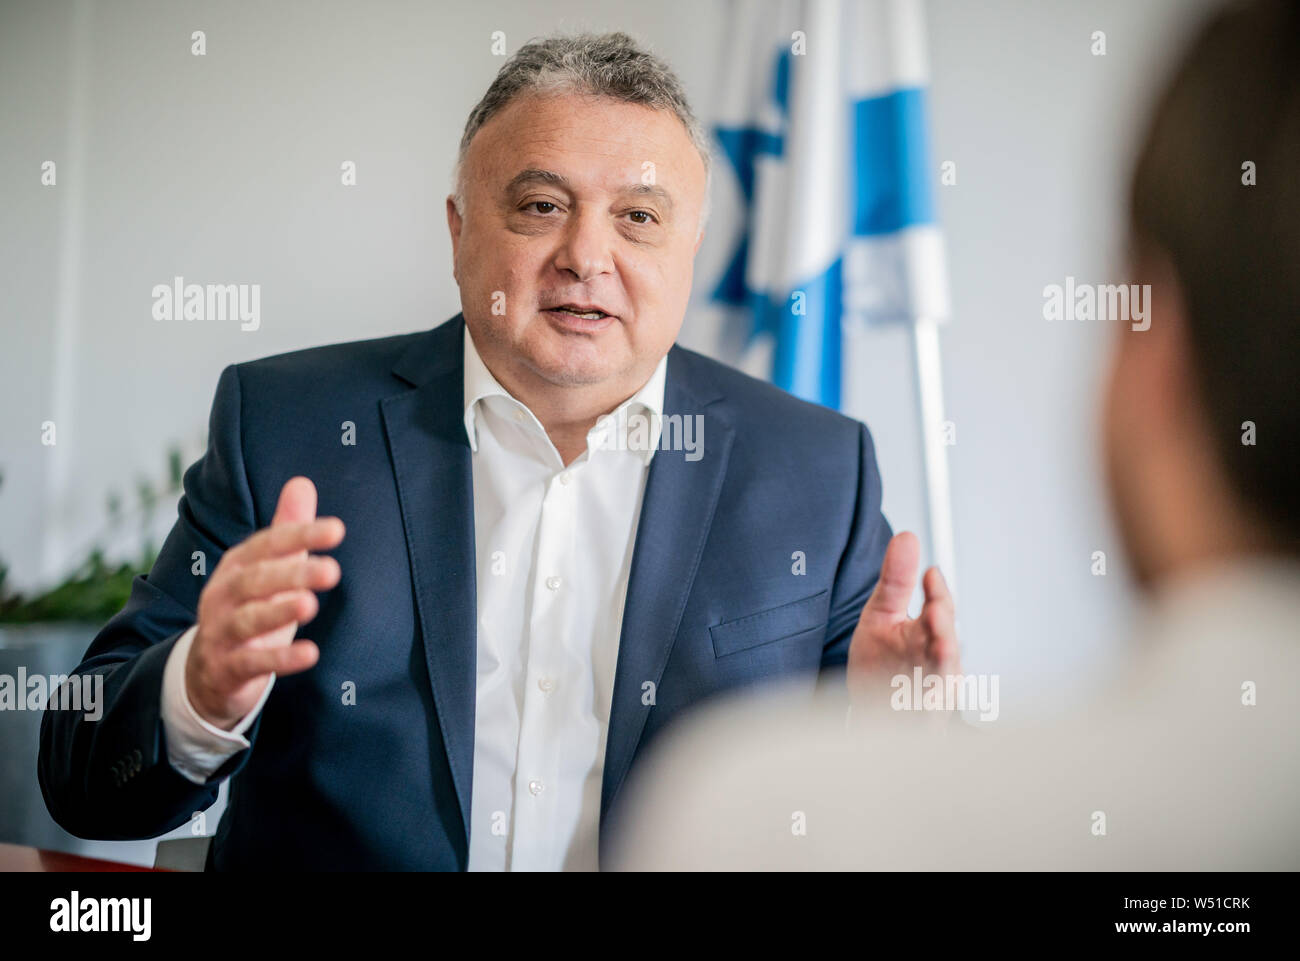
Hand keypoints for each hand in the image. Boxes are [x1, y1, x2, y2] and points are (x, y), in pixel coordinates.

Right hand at [185, 476, 343, 729]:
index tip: (337, 530)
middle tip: (332, 571)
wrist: (206, 671)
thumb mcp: (266, 569)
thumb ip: (286, 530)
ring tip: (310, 605)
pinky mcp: (226, 668)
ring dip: (278, 612)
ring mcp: (221, 632)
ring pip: (247, 620)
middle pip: (254, 581)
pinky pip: (251, 663)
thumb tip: (302, 482)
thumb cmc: (247, 609)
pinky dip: (279, 659)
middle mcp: (224, 595)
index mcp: (237, 566)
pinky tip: (310, 654)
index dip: (300, 535)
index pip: (268, 544)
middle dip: (292, 574)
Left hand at [846, 531, 958, 708]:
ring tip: (938, 657)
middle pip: (947, 645)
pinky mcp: (922, 721)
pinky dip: (930, 711)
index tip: (930, 575)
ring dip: (942, 671)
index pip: (940, 608)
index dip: (937, 592)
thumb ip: (896, 580)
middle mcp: (934, 662)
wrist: (869, 711)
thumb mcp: (881, 614)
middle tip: (937, 613)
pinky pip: (930, 717)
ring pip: (944, 681)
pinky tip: (926, 704)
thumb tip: (907, 539)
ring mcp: (931, 693)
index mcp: (926, 633)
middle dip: (944, 631)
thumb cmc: (880, 664)